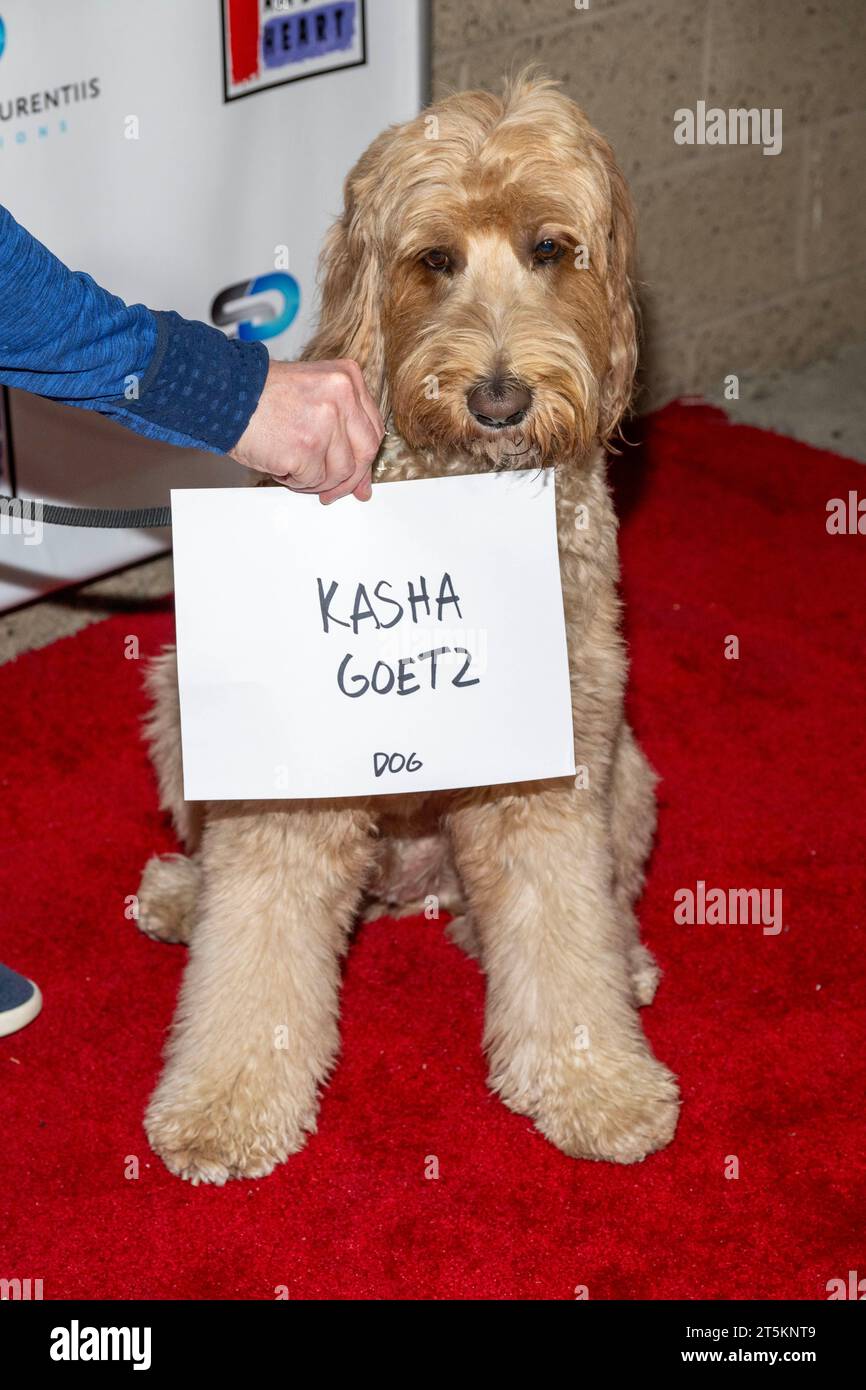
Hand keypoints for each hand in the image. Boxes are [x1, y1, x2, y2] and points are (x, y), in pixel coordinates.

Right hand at [229, 359, 383, 502]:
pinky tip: (283, 467)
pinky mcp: (306, 447)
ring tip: (295, 469)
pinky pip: (313, 480)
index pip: (372, 429)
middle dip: (350, 478)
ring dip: (318, 481)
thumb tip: (361, 479)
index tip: (358, 475)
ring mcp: (325, 421)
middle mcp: (341, 395)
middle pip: (365, 452)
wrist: (226, 396)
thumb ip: (342, 430)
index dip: (364, 458)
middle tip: (333, 490)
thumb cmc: (261, 396)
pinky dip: (297, 482)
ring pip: (340, 471)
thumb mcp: (312, 397)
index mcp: (347, 378)